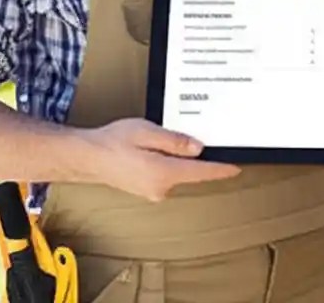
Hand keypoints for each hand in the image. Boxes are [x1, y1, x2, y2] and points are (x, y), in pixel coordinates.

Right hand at [82, 118, 240, 201]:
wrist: (87, 157)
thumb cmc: (113, 142)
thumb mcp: (147, 132)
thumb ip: (175, 141)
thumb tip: (198, 148)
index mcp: (164, 173)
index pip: (201, 172)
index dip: (221, 169)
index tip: (236, 167)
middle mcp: (161, 188)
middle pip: (190, 171)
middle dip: (193, 156)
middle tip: (181, 137)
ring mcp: (153, 192)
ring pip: (177, 172)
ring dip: (175, 158)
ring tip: (153, 140)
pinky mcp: (146, 190)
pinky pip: (165, 175)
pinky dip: (165, 163)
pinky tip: (149, 150)